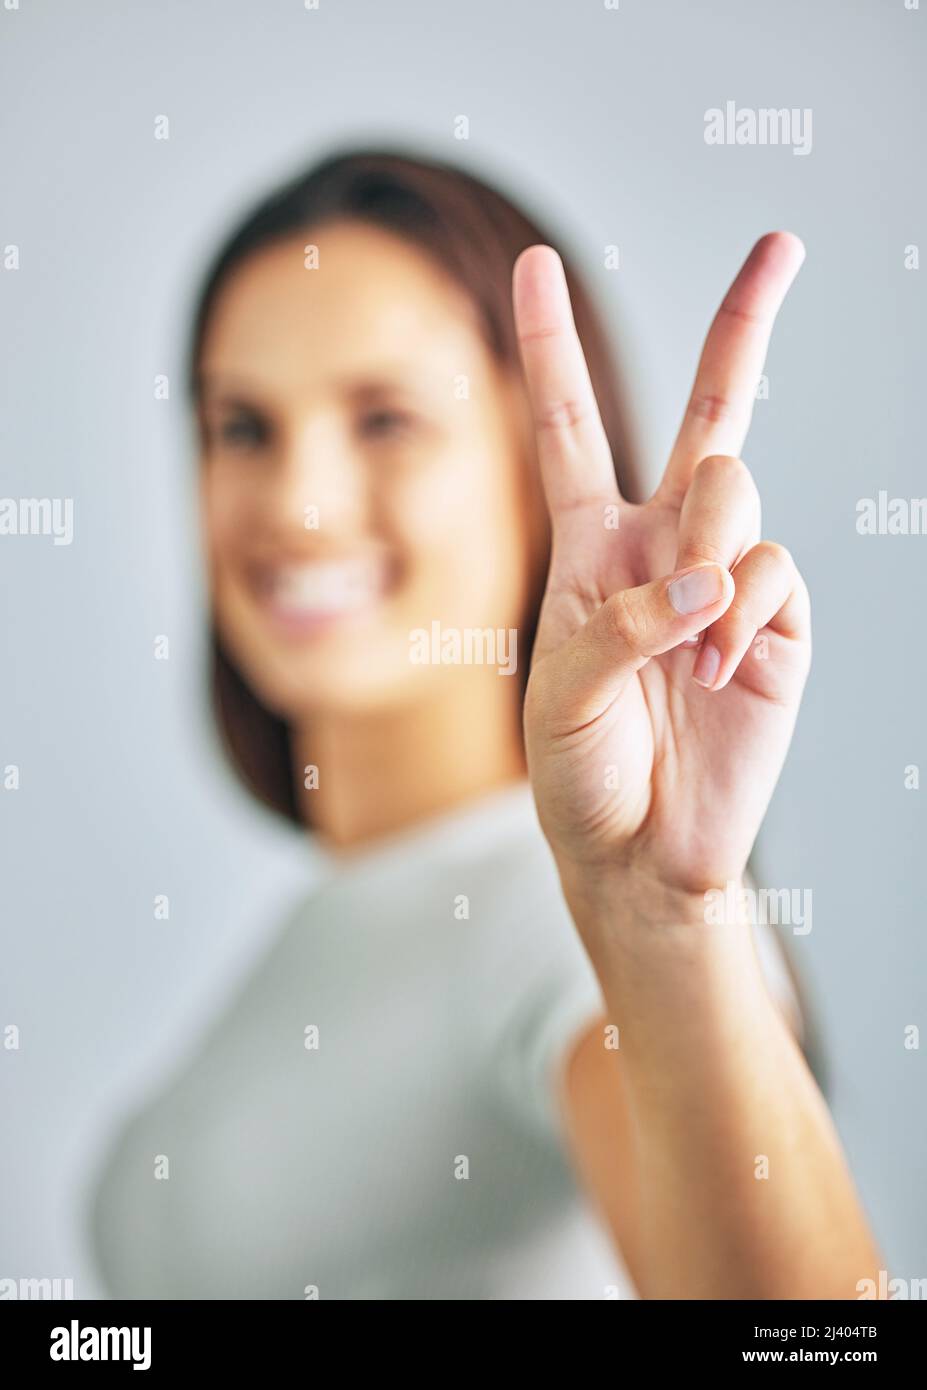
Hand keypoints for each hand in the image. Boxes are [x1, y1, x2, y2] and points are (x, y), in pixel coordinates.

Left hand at [513, 234, 810, 907]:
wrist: (641, 853)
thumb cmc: (580, 771)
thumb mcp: (562, 692)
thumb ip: (621, 622)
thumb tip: (708, 577)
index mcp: (591, 549)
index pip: (569, 429)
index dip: (549, 346)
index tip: (533, 262)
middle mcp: (664, 548)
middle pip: (709, 412)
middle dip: (744, 322)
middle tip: (782, 240)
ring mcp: (728, 582)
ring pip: (736, 491)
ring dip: (707, 557)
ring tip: (690, 654)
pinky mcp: (779, 626)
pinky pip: (772, 572)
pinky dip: (741, 618)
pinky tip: (719, 677)